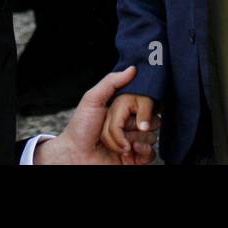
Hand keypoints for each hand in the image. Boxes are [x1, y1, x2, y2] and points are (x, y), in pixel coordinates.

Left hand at [34, 66, 158, 164]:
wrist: (76, 156)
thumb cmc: (81, 128)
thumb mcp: (92, 99)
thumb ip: (111, 82)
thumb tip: (132, 69)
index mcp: (122, 110)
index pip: (144, 104)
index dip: (143, 107)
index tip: (136, 109)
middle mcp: (129, 125)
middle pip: (151, 120)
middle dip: (138, 124)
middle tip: (125, 127)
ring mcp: (133, 142)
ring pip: (151, 136)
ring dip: (136, 139)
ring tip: (123, 142)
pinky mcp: (136, 159)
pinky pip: (151, 153)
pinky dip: (143, 152)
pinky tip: (131, 150)